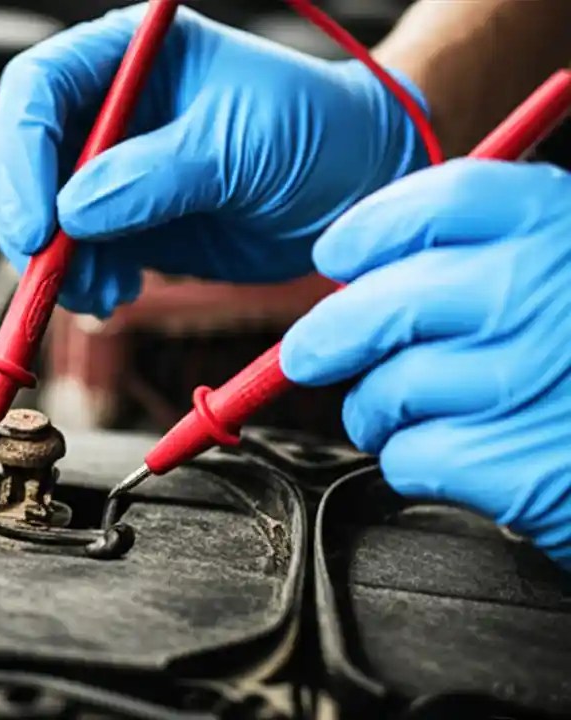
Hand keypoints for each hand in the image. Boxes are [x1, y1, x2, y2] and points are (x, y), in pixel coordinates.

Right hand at [0, 4, 426, 316]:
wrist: (361, 187)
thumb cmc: (316, 133)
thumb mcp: (238, 145)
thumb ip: (153, 176)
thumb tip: (72, 214)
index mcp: (128, 56)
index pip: (38, 89)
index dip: (22, 155)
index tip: (37, 225)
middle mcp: (108, 109)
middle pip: (24, 155)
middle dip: (28, 217)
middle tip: (47, 269)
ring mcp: (111, 168)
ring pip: (42, 215)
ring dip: (57, 262)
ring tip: (102, 292)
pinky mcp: (124, 222)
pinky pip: (76, 255)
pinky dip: (83, 282)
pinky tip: (117, 292)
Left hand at [281, 159, 570, 567]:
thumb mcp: (565, 275)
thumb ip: (491, 253)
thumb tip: (361, 269)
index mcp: (562, 228)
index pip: (441, 201)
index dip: (371, 229)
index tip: (338, 257)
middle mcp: (547, 293)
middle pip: (384, 302)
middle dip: (328, 335)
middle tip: (308, 356)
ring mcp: (534, 379)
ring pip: (388, 388)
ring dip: (376, 409)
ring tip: (400, 414)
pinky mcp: (520, 465)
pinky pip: (411, 454)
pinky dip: (412, 460)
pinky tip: (449, 455)